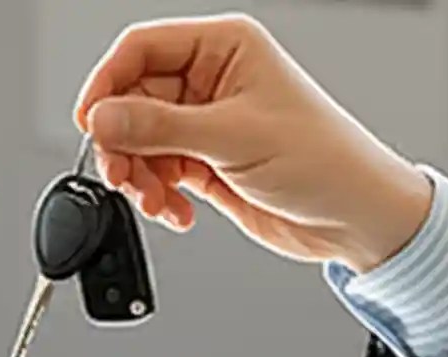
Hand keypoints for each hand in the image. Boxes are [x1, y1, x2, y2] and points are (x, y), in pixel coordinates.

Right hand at [76, 13, 433, 272]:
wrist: (356, 217)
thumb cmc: (324, 160)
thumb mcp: (234, 137)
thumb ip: (160, 127)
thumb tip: (104, 118)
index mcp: (225, 48)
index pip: (142, 49)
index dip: (108, 83)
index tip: (91, 122)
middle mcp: (213, 80)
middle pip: (133, 99)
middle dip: (124, 142)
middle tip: (121, 174)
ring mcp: (207, 123)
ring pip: (141, 141)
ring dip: (139, 175)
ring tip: (155, 200)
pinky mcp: (207, 162)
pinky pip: (159, 172)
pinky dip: (158, 195)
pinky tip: (176, 210)